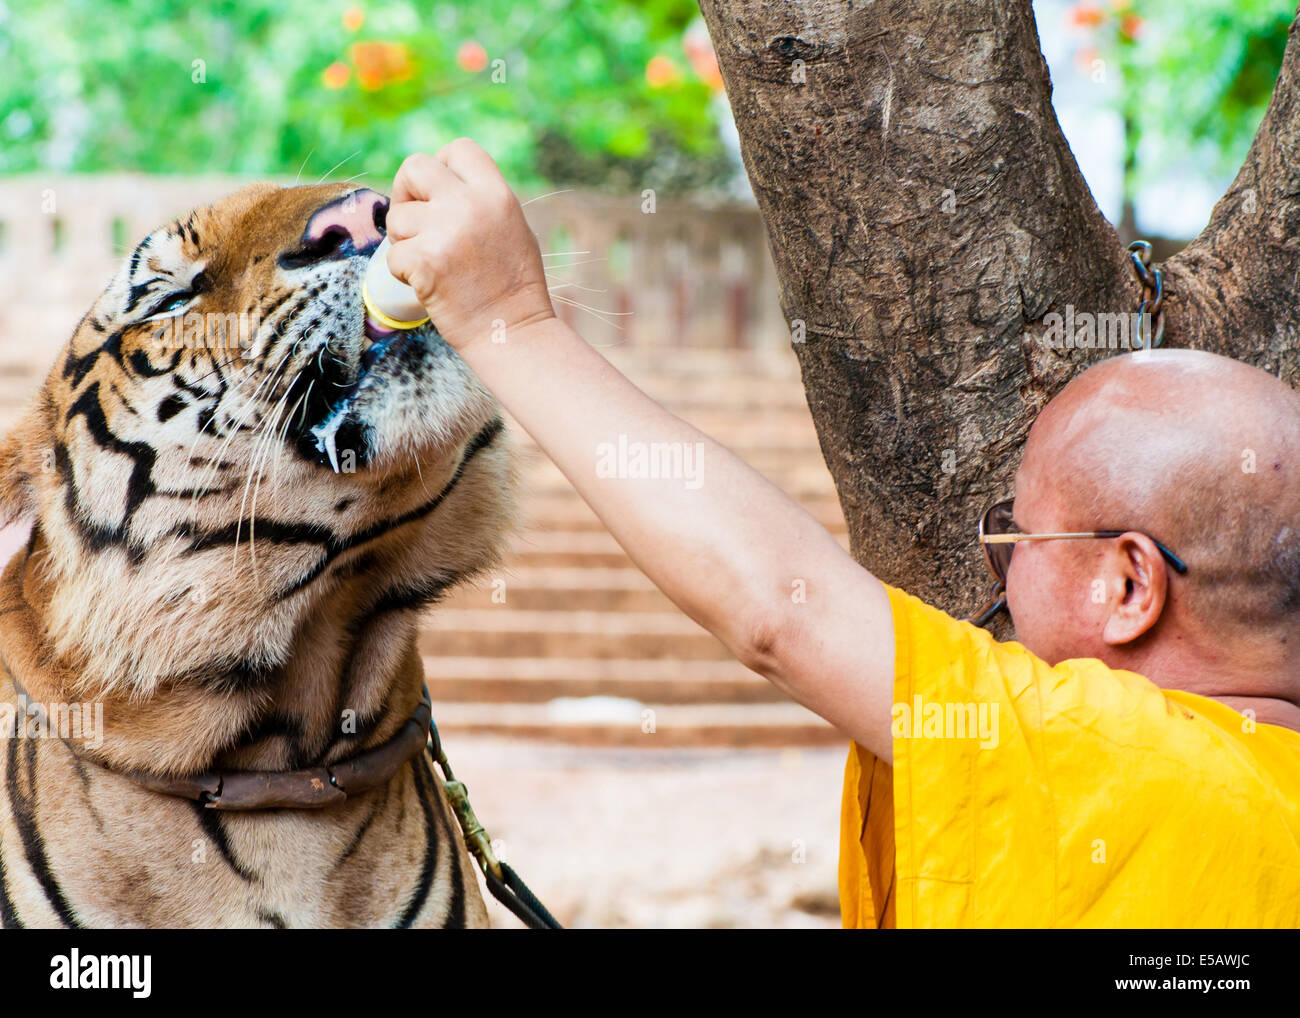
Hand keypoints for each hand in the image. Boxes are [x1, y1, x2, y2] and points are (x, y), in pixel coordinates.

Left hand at [385, 139, 555, 350]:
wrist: (513, 332)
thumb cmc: (514, 287)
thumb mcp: (512, 227)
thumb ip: (479, 200)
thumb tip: (439, 183)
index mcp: (497, 193)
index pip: (458, 149)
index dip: (441, 166)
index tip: (438, 194)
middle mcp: (470, 205)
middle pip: (415, 167)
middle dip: (407, 193)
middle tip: (417, 222)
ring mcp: (446, 231)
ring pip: (398, 217)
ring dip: (406, 240)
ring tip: (433, 263)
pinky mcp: (426, 262)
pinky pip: (393, 254)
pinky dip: (403, 272)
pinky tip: (428, 284)